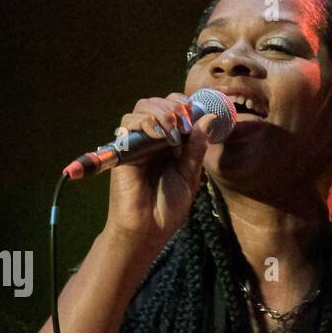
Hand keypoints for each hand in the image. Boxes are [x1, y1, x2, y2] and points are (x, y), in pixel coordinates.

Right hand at [104, 92, 220, 247]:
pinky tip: (160, 134)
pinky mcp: (124, 150)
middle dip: (174, 105)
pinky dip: (145, 122)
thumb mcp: (189, 175)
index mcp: (171, 144)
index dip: (185, 105)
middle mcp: (153, 139)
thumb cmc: (168, 207)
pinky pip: (128, 124)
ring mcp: (137, 143)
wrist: (148, 230)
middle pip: (157, 103)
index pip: (175, 110)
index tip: (199, 110)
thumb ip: (196, 147)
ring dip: (161, 111)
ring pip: (142, 108)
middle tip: (186, 119)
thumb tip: (208, 118)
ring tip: (174, 127)